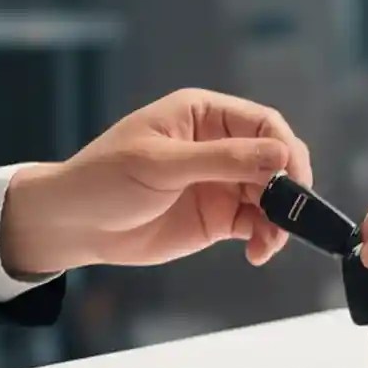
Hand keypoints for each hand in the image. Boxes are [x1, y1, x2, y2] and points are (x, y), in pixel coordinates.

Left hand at [0, 88, 311, 273]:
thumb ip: (222, 159)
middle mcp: (219, 146)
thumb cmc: (105, 179)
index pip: (263, 124)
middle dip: (288, 188)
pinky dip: (265, 238)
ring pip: (271, 196)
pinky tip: (257, 252)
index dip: (284, 149)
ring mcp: (221, 182)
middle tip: (291, 216)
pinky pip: (256, 224)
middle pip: (275, 160)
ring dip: (280, 219)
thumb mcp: (161, 164)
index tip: (293, 179)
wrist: (74, 225)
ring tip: (270, 242)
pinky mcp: (218, 217)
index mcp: (204, 115)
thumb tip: (279, 154)